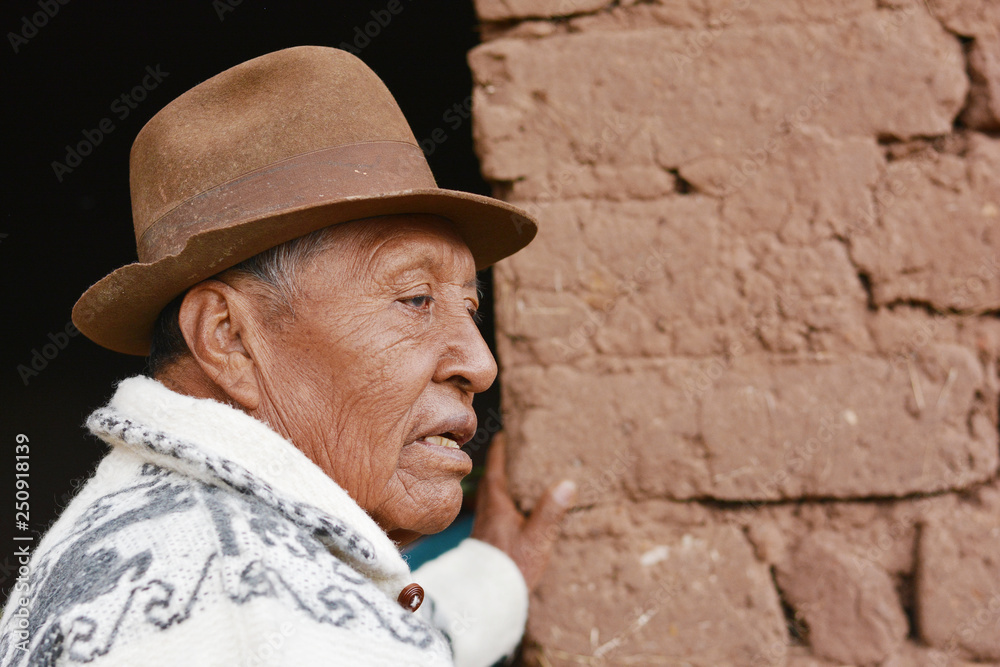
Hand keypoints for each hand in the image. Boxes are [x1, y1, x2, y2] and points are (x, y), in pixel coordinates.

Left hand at [470, 432, 575, 589]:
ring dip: (503, 484)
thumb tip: (567, 483)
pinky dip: (506, 504)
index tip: (506, 432)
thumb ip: (550, 511)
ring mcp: (486, 527)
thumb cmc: (510, 568)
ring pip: (492, 496)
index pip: (495, 468)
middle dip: (502, 464)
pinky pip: (496, 512)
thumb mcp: (536, 538)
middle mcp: (487, 511)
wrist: (486, 600)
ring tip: (519, 478)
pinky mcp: (489, 541)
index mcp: (496, 504)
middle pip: (491, 480)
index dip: (501, 449)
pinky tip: (518, 512)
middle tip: (515, 451)